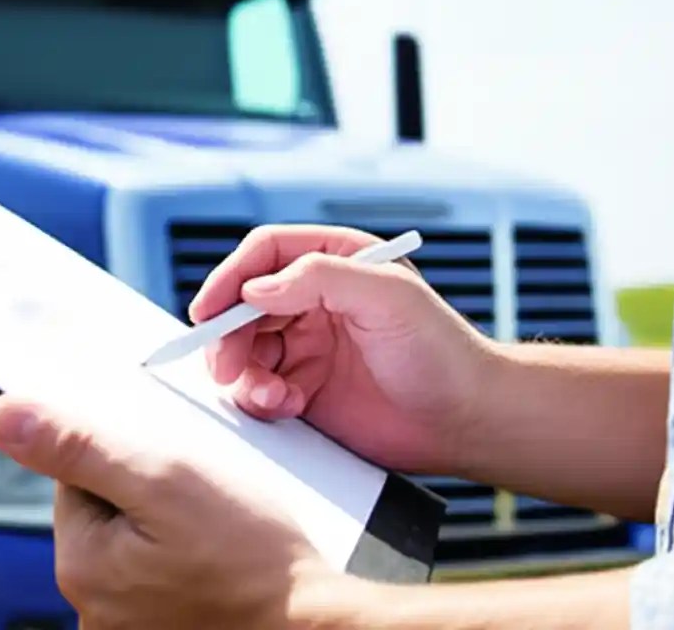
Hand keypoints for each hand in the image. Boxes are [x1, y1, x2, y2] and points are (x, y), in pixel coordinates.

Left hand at [0, 394, 357, 629]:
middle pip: (104, 509)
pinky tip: (218, 558)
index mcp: (81, 564)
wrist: (313, 626)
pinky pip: (159, 574)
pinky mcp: (164, 629)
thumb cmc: (251, 559)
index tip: (168, 467)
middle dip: (147, 491)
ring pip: (135, 540)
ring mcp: (129, 625)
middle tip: (200, 501)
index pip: (75, 475)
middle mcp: (94, 606)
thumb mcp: (164, 477)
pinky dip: (185, 559)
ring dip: (170, 524)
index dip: (125, 455)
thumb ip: (80, 445)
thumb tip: (3, 417)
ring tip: (216, 532)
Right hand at [190, 224, 496, 475]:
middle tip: (224, 364)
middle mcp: (314, 301)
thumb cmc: (442, 351)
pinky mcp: (304, 390)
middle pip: (242, 305)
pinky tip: (290, 407)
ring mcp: (307, 346)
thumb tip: (255, 288)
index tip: (208, 308)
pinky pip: (258, 389)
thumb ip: (320, 278)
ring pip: (244, 350)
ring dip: (245, 374)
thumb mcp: (387, 296)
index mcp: (334, 262)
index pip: (265, 254)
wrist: (465, 420)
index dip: (230, 277)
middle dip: (226, 335)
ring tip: (273, 396)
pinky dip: (261, 399)